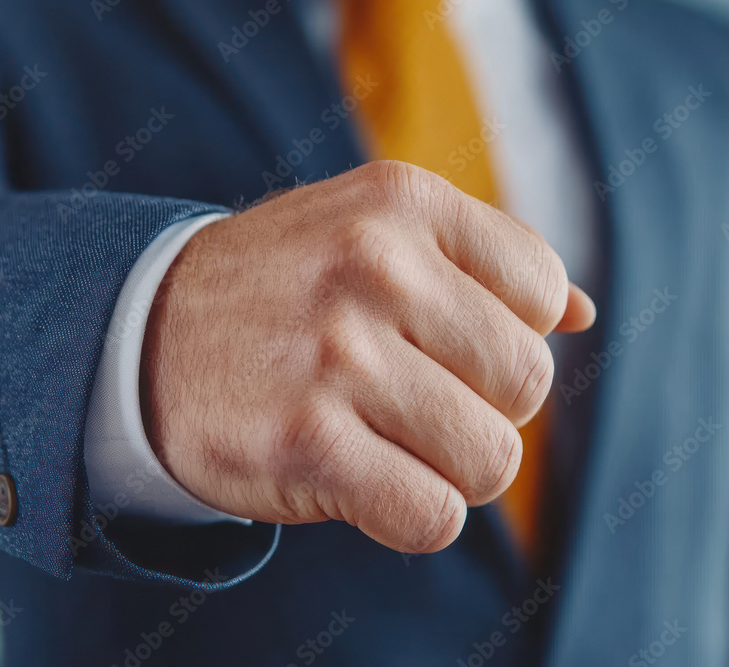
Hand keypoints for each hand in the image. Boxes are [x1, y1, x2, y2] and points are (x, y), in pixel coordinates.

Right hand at [141, 161, 594, 552]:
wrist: (144, 334)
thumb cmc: (284, 288)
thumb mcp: (373, 230)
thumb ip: (483, 260)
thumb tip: (584, 312)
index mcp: (402, 202)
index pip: (542, 291)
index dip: (508, 334)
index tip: (449, 344)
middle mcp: (374, 266)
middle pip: (529, 382)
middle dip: (487, 408)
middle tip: (420, 401)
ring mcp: (337, 354)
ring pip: (491, 459)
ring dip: (453, 469)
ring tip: (394, 442)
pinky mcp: (305, 442)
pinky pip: (434, 516)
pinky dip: (416, 515)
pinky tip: (369, 483)